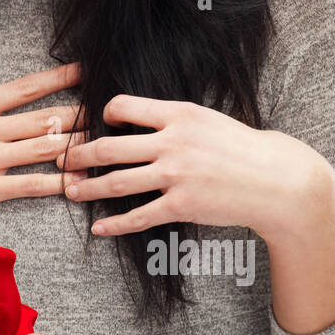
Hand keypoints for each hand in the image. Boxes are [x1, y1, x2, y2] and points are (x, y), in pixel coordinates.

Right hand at [0, 44, 87, 232]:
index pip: (22, 88)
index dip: (57, 77)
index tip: (83, 68)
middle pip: (43, 118)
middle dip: (79, 111)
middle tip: (108, 106)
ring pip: (44, 150)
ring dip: (75, 145)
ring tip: (103, 142)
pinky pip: (30, 186)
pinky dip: (57, 184)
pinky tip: (78, 182)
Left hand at [57, 94, 321, 239]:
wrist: (274, 179)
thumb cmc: (239, 146)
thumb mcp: (205, 118)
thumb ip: (171, 118)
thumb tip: (136, 118)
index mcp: (177, 114)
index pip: (123, 106)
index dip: (102, 114)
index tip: (94, 123)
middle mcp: (172, 142)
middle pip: (109, 147)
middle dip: (78, 154)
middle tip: (60, 159)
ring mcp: (175, 175)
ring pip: (116, 182)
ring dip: (87, 188)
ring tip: (70, 190)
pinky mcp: (182, 205)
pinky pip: (139, 216)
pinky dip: (114, 224)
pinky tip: (99, 228)